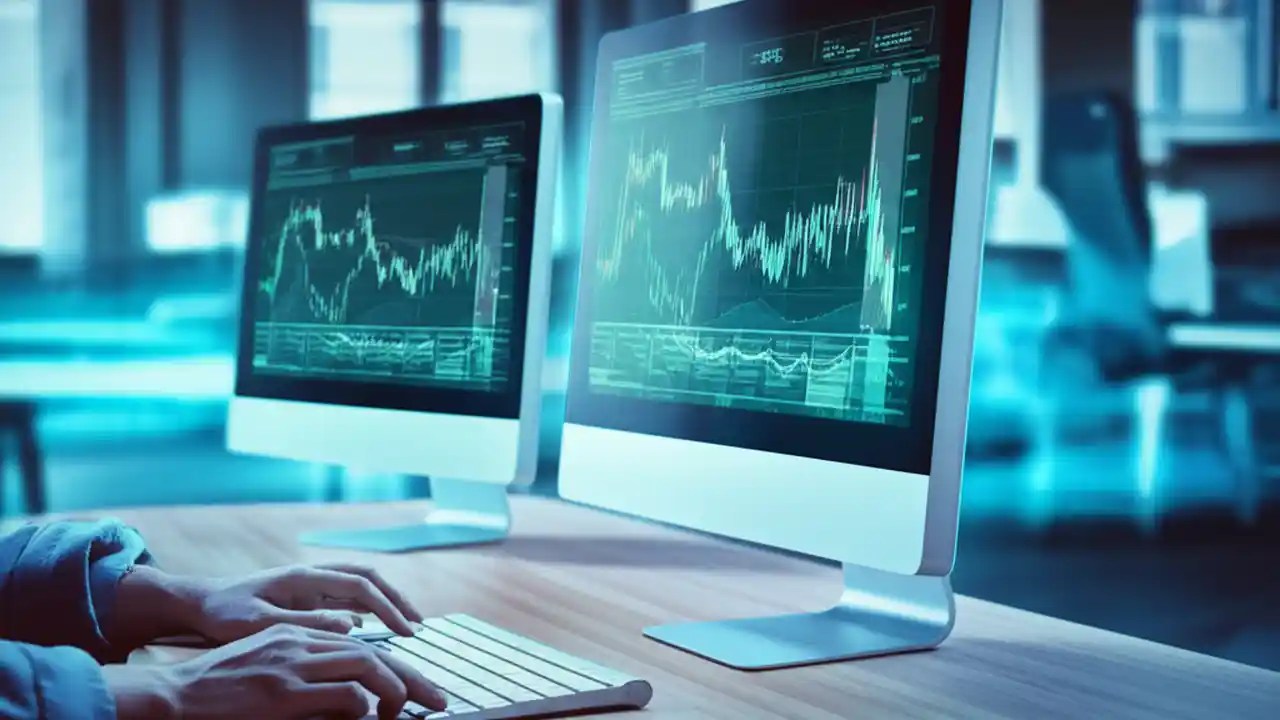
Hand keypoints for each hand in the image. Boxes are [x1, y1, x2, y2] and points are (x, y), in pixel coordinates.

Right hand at [104, 624, 447, 719]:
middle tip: (439, 702)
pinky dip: (363, 705)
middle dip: (413, 679)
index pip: (363, 647)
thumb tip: (351, 698)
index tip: (421, 690)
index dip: (398, 668)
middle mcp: (302, 644)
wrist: (174, 694)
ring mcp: (294, 667)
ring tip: (406, 713)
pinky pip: (343, 693)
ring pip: (367, 666)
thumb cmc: (219, 688)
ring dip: (395, 691)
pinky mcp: (283, 692)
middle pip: (375, 654)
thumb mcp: (269, 666)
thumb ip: (308, 672)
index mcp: (300, 637)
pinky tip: (368, 717)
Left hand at [192, 563, 424, 642]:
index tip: (406, 631)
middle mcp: (312, 574)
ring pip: (360, 583)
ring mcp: (310, 582)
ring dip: (386, 599)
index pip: (360, 587)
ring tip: (407, 622)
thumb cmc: (224, 614)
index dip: (388, 608)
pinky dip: (369, 605)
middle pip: (368, 578)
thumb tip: (352, 624)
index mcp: (305, 577)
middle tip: (418, 625)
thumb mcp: (261, 622)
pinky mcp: (306, 593)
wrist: (200, 603)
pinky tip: (377, 625)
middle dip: (397, 599)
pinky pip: (347, 594)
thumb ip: (306, 622)